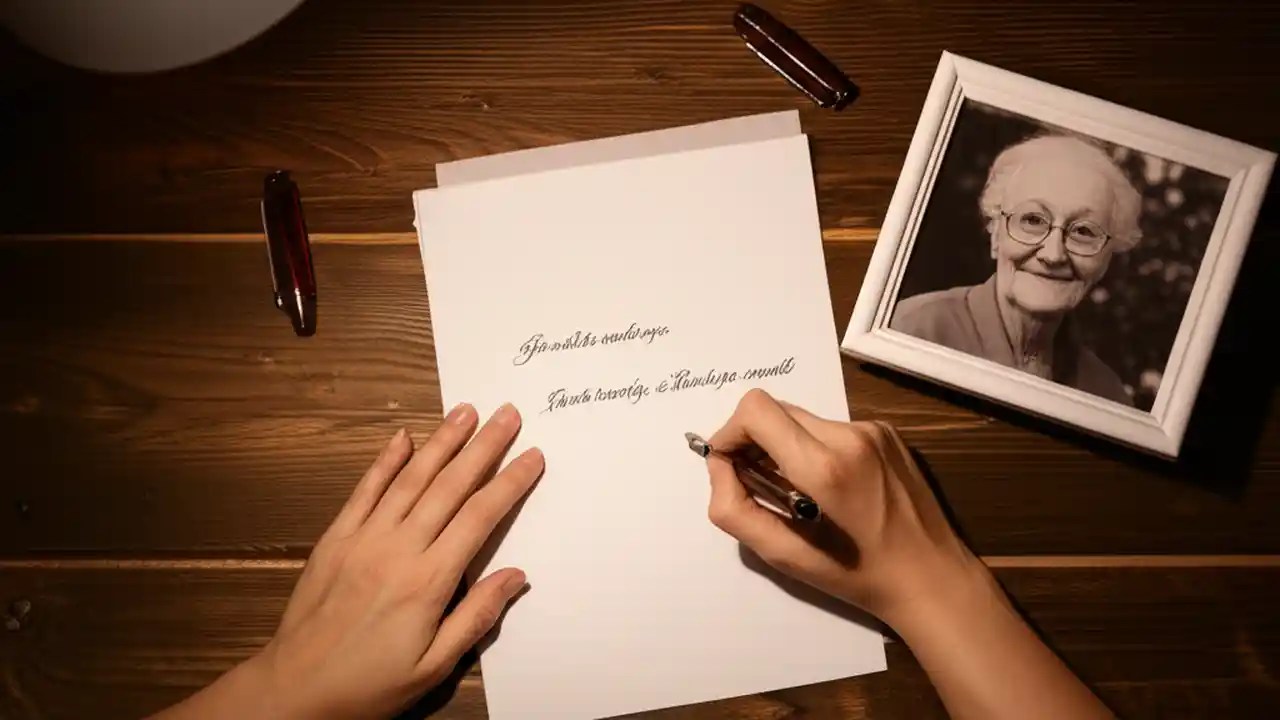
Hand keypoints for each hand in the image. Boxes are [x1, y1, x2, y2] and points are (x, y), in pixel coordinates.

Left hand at [241, 403, 540, 719]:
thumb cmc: (368, 685)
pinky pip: (364, 491)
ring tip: (466, 411)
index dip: (509, 483)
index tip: (531, 457)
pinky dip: (385, 461)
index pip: (480, 518)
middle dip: (484, 447)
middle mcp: (398, 550)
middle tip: (508, 415)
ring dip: (441, 442)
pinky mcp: (336, 540)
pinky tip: (404, 437)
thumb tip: (515, 577)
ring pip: (410, 478)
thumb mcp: (434, 666)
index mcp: (428, 582)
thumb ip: (476, 617)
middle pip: (450, 486)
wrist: (295, 690)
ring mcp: (364, 539)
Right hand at [704, 389, 983, 627]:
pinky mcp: (888, 433)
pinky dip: (819, 451)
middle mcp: (850, 436)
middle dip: (756, 442)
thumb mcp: (785, 556)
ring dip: (789, 449)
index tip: (730, 465)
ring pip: (804, 420)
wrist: (932, 577)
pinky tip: (836, 489)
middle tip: (761, 485)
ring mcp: (873, 430)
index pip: (757, 410)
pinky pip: (833, 429)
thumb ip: (736, 510)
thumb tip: (719, 465)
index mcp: (825, 467)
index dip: (731, 432)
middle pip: (777, 411)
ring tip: (803, 493)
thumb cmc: (857, 575)